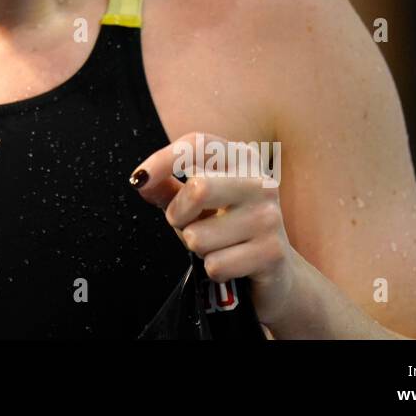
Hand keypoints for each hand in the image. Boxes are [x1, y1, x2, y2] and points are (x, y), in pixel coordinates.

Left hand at [129, 130, 299, 327]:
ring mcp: (269, 217)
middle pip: (198, 189)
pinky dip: (214, 270)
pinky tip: (233, 264)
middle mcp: (260, 182)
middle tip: (187, 224)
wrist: (277, 271)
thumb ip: (167, 187)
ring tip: (218, 245)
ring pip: (198, 237)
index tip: (139, 179)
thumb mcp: (197, 203)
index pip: (199, 144)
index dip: (164, 159)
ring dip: (197, 248)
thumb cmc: (228, 230)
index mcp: (242, 159)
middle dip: (178, 215)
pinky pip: (214, 265)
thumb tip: (140, 180)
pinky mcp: (272, 253)